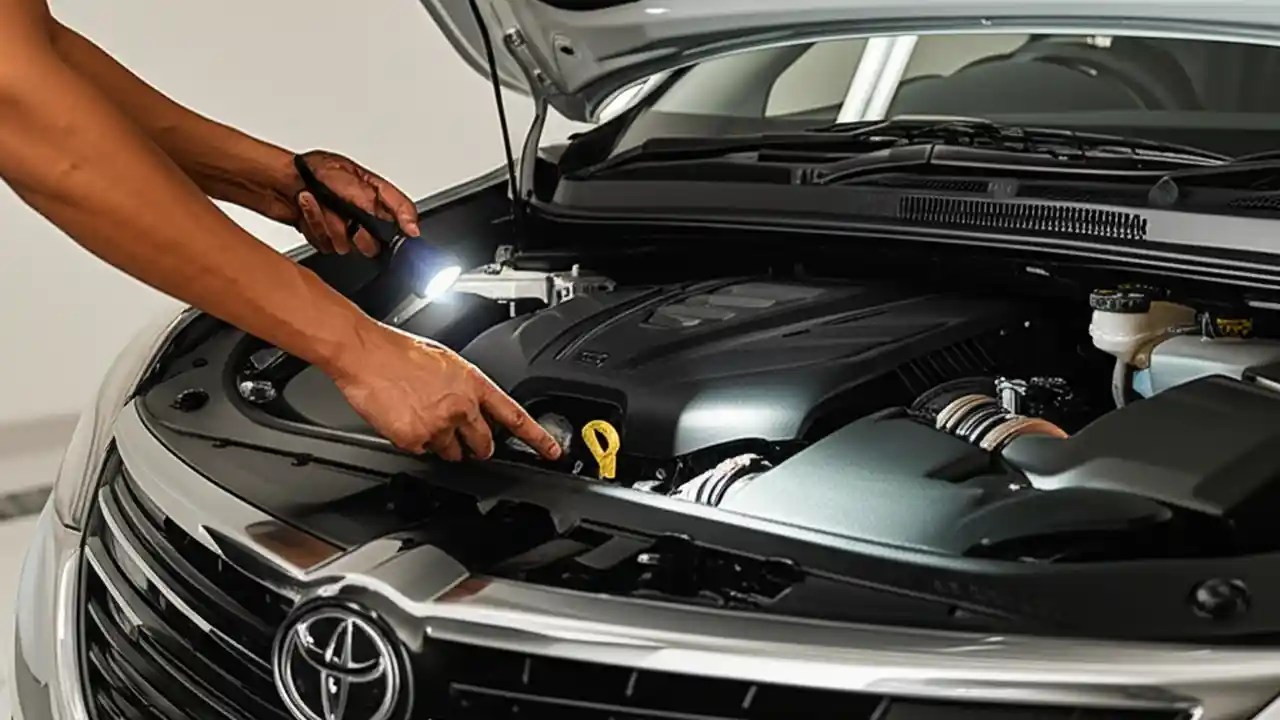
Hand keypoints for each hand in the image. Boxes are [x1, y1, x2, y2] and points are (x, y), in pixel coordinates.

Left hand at [288, 151, 420, 257]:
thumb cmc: (307, 169)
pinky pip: (326, 245)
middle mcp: (360, 210)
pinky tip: (307, 211)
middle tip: (344, 217)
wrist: (273, 180)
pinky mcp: (325, 235)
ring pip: (346, 245)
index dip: (407, 224)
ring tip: (315, 203)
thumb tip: (405, 222)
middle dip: (355, 231)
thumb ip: (376, 205)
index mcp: (372, 191)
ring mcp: (342, 225)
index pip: (403, 211)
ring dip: (327, 225)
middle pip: (375, 239)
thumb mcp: (347, 180)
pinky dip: (314, 228)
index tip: (407, 232)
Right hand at [328, 322, 560, 461]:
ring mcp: (439, 426)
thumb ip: (464, 388)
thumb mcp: (446, 362)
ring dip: (443, 443)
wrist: (366, 354)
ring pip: (452, 452)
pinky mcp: (416, 440)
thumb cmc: (399, 352)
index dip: (537, 437)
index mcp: (473, 383)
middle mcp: (461, 407)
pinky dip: (415, 442)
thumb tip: (471, 406)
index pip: (514, 416)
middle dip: (477, 446)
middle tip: (462, 437)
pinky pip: (423, 452)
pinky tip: (405, 420)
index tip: (551, 451)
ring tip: (422, 416)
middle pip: (483, 444)